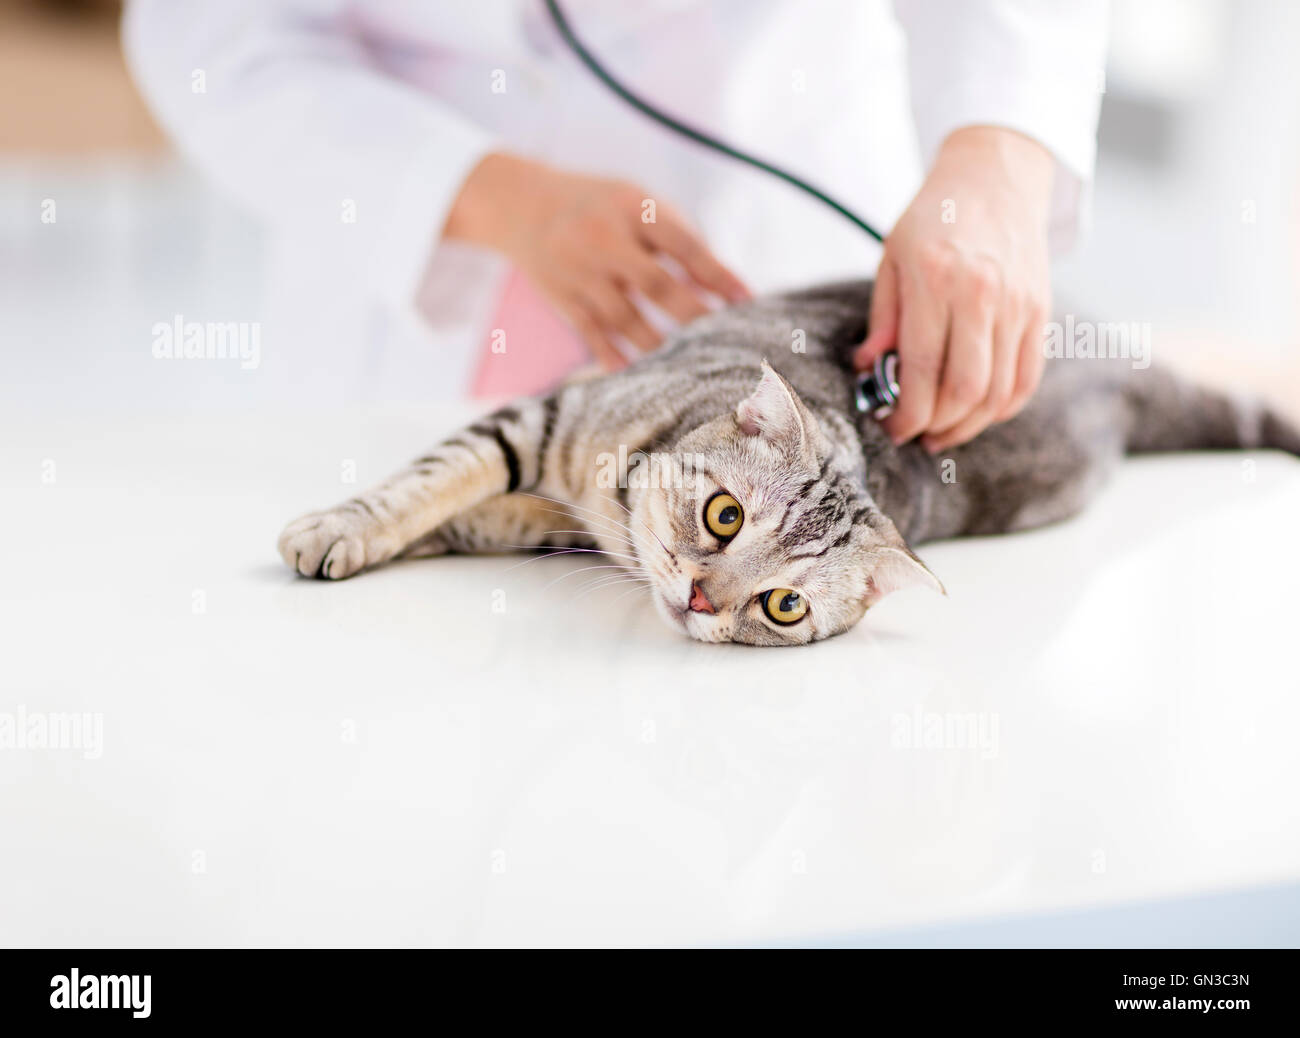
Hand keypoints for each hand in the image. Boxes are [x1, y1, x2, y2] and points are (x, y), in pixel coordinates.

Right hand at [444, 152, 749, 369]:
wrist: (520, 204)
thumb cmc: (599, 206)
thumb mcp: (636, 202)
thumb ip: (676, 237)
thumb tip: (720, 286)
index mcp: (632, 207)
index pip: (683, 244)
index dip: (716, 273)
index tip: (746, 299)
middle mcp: (604, 238)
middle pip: (656, 285)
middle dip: (693, 315)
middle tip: (723, 339)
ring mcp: (580, 270)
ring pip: (625, 318)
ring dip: (659, 344)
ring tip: (688, 364)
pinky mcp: (562, 298)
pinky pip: (592, 334)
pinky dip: (615, 357)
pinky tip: (638, 373)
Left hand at [854, 127, 1053, 451]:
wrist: (996, 176)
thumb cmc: (934, 217)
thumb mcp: (892, 257)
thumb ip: (884, 317)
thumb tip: (870, 368)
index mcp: (936, 280)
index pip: (920, 368)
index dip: (905, 412)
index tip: (892, 427)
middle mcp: (982, 294)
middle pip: (964, 390)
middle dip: (935, 426)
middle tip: (915, 434)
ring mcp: (1018, 304)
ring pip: (997, 392)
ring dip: (968, 425)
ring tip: (942, 432)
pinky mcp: (1041, 310)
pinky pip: (1027, 378)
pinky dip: (1003, 407)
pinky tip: (979, 414)